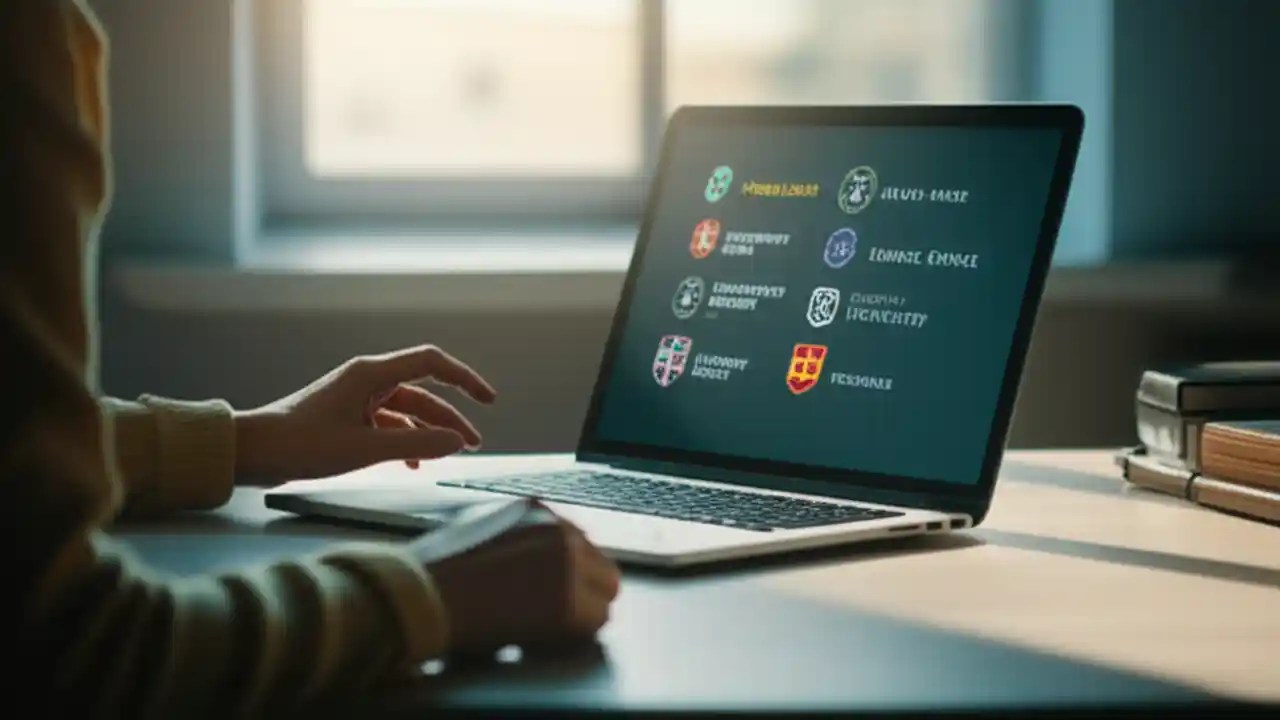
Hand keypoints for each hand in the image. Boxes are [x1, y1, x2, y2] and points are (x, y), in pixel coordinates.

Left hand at [233, 344, 496, 483]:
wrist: (251, 451)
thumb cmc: (302, 445)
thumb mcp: (365, 448)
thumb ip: (416, 445)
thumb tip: (457, 442)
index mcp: (372, 374)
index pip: (431, 363)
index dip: (464, 379)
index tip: (488, 400)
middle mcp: (367, 380)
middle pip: (422, 392)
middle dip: (450, 417)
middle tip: (473, 444)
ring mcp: (356, 398)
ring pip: (405, 411)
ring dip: (428, 432)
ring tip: (449, 456)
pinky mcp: (346, 417)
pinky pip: (386, 424)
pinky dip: (404, 441)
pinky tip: (413, 465)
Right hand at [419, 502, 621, 653]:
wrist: (423, 596)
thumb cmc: (438, 569)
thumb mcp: (479, 528)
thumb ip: (516, 534)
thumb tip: (539, 555)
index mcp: (538, 510)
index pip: (579, 541)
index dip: (571, 570)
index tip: (558, 587)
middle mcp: (561, 531)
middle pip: (601, 565)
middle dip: (586, 589)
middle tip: (563, 611)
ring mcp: (569, 566)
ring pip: (605, 594)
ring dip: (584, 611)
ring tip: (551, 624)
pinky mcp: (569, 603)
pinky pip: (597, 621)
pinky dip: (578, 632)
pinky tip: (550, 634)